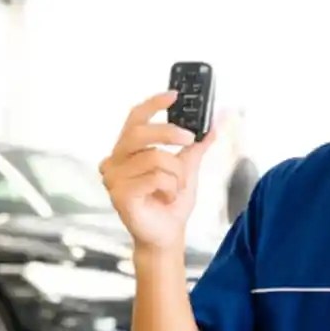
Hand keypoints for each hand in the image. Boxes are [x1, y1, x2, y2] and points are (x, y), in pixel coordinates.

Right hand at [100, 90, 216, 252]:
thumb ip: (197, 144)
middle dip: (168, 132)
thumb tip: (215, 122)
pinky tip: (168, 198)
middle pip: (139, 132)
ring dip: (175, 172)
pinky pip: (154, 177)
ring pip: (153, 157)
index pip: (134, 118)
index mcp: (126, 151)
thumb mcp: (187, 167)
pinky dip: (170, 187)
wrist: (168, 235)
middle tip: (189, 139)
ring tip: (176, 187)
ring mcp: (114, 179)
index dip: (153, 104)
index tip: (174, 95)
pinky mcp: (120, 195)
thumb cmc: (171, 203)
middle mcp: (114, 162)